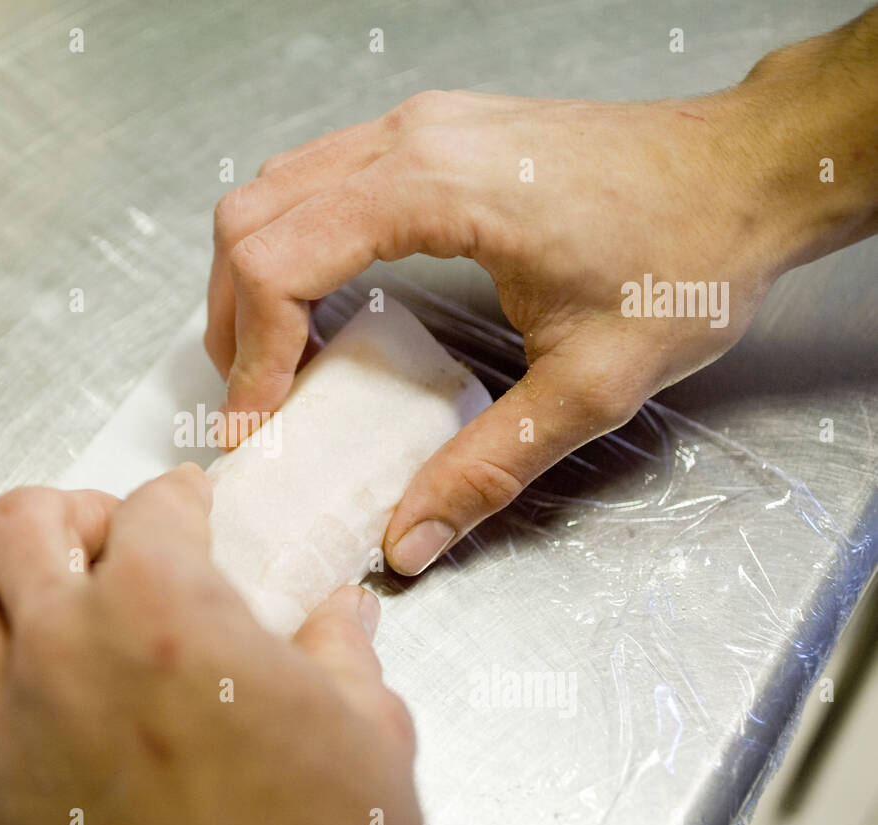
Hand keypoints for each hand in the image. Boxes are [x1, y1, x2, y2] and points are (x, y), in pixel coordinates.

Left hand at [0, 464, 425, 824]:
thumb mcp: (365, 737)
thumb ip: (343, 656)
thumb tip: (343, 618)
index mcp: (169, 612)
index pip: (152, 506)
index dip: (179, 499)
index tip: (187, 508)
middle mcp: (70, 650)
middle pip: (20, 521)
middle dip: (69, 513)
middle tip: (104, 536)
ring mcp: (12, 723)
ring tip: (36, 600)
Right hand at [207, 89, 782, 574]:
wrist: (750, 171)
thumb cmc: (688, 254)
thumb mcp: (591, 385)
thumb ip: (487, 466)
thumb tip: (411, 538)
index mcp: (435, 188)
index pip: (280, 263)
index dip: (250, 356)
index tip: (253, 426)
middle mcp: (411, 139)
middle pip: (252, 218)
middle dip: (234, 319)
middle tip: (254, 401)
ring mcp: (419, 127)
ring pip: (275, 190)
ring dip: (254, 278)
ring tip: (276, 361)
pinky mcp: (433, 134)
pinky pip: (318, 179)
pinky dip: (293, 245)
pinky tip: (322, 305)